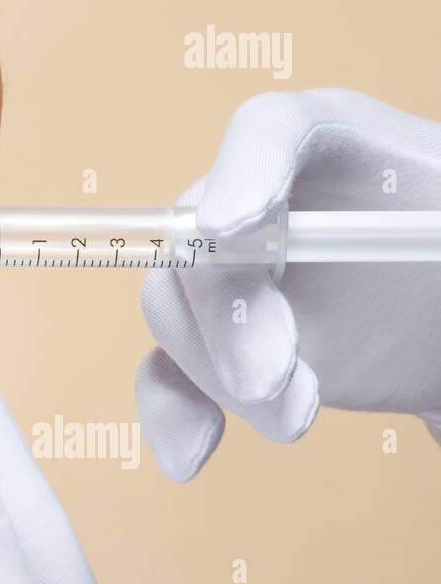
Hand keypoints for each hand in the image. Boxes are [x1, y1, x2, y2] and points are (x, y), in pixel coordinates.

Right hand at [136, 88, 440, 481]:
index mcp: (331, 143)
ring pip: (176, 310)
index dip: (241, 170)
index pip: (267, 130)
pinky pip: (169, 368)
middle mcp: (265, 198)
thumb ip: (425, 229)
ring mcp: (235, 274)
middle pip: (201, 238)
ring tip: (298, 416)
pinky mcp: (223, 343)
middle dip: (226, 315)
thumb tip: (336, 242)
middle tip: (271, 380)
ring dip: (218, 373)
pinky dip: (173, 409)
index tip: (229, 226)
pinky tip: (195, 453)